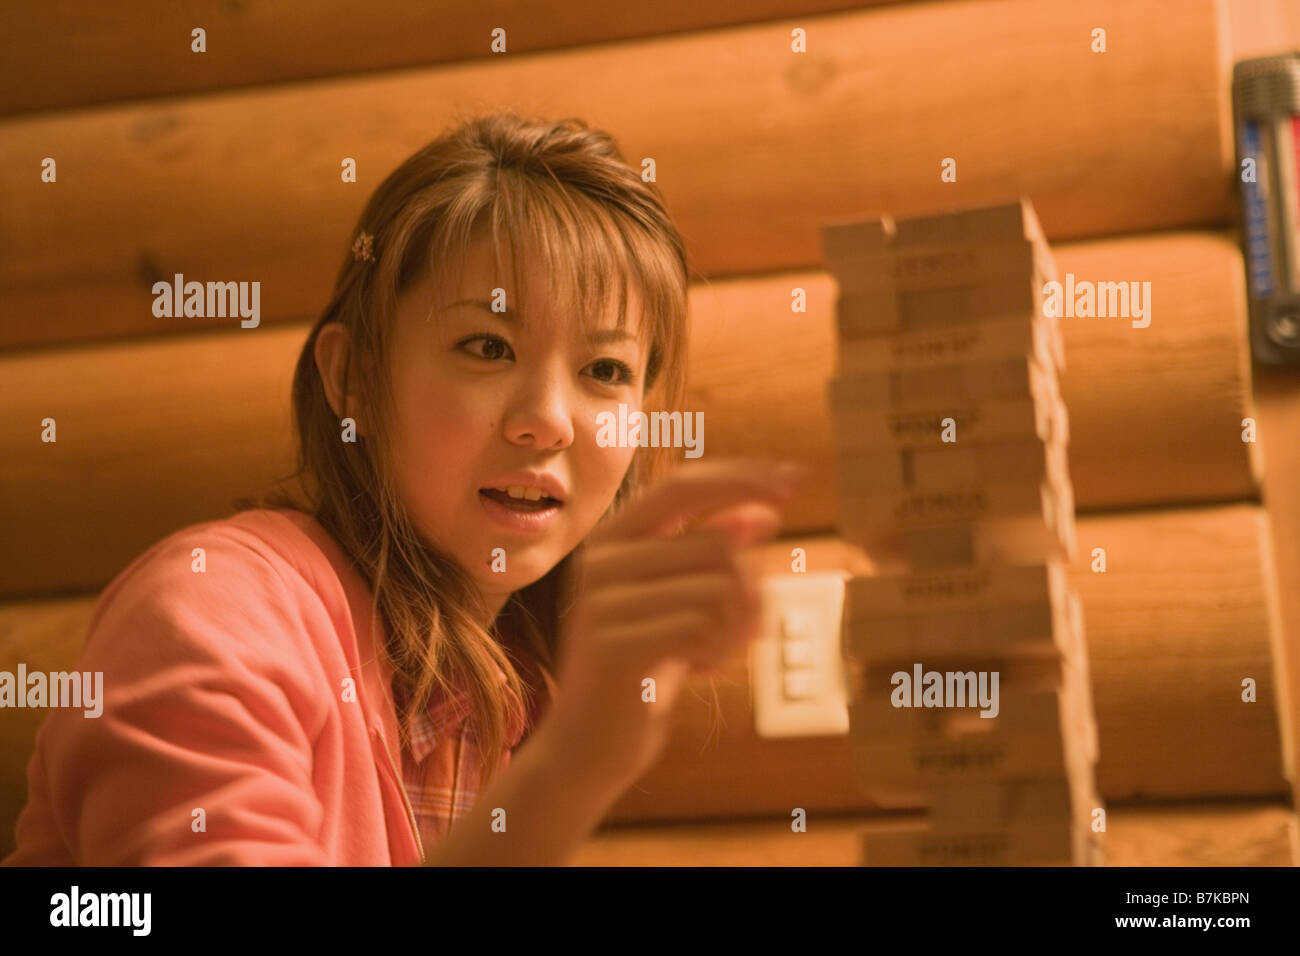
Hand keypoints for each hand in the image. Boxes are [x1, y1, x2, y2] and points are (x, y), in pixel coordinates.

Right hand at [541, 458, 807, 789]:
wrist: (589, 744)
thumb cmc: (643, 666)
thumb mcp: (683, 601)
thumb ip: (713, 553)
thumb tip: (762, 513)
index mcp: (614, 537)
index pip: (685, 485)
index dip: (742, 478)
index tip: (795, 479)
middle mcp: (601, 558)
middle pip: (719, 545)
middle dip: (751, 591)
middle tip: (740, 630)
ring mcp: (602, 600)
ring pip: (721, 586)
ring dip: (736, 628)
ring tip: (711, 653)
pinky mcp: (613, 644)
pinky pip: (704, 625)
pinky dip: (719, 651)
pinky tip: (697, 669)